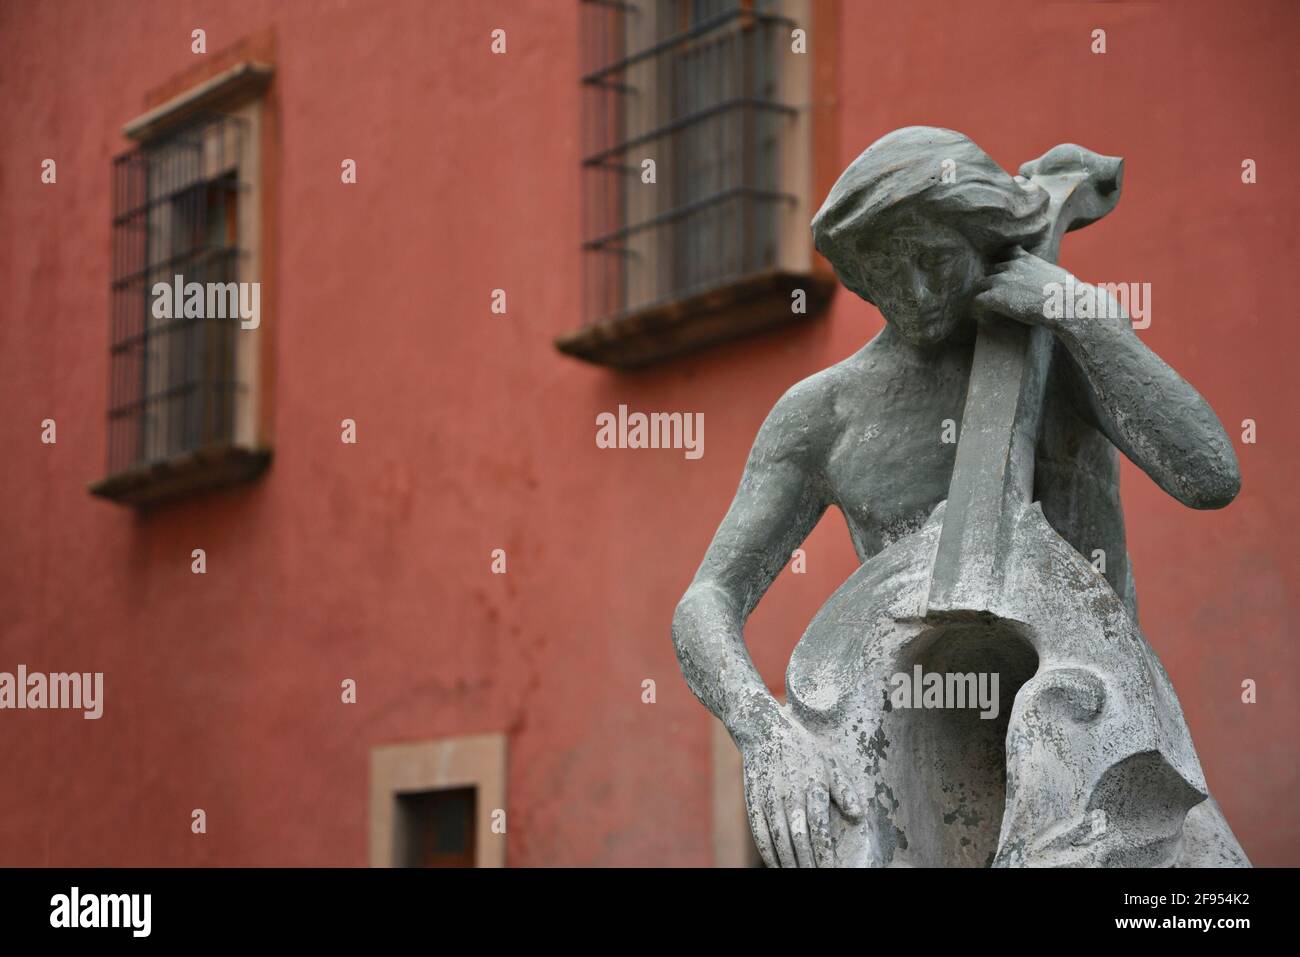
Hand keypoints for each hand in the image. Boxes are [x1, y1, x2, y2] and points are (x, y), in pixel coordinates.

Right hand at [738, 707, 863, 866]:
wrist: (762, 730)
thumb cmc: (803, 748)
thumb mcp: (829, 761)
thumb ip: (844, 789)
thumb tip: (858, 815)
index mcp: (812, 784)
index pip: (818, 827)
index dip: (824, 852)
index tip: (831, 869)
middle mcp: (789, 793)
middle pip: (798, 838)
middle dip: (808, 864)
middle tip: (816, 877)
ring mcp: (769, 799)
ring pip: (778, 839)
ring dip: (789, 863)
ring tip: (798, 875)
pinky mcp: (753, 802)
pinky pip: (760, 834)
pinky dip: (769, 854)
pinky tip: (777, 866)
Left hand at [972, 246, 1072, 328]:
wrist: (1066, 303)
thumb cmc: (1069, 295)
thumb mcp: (1059, 277)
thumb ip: (1049, 275)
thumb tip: (1060, 286)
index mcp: (1027, 259)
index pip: (1009, 253)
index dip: (1006, 265)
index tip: (1006, 277)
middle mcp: (1011, 266)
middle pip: (992, 270)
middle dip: (993, 283)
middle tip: (995, 299)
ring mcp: (1000, 280)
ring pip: (981, 285)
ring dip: (983, 296)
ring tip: (986, 310)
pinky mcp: (994, 296)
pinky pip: (976, 302)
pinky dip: (978, 311)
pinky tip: (985, 319)